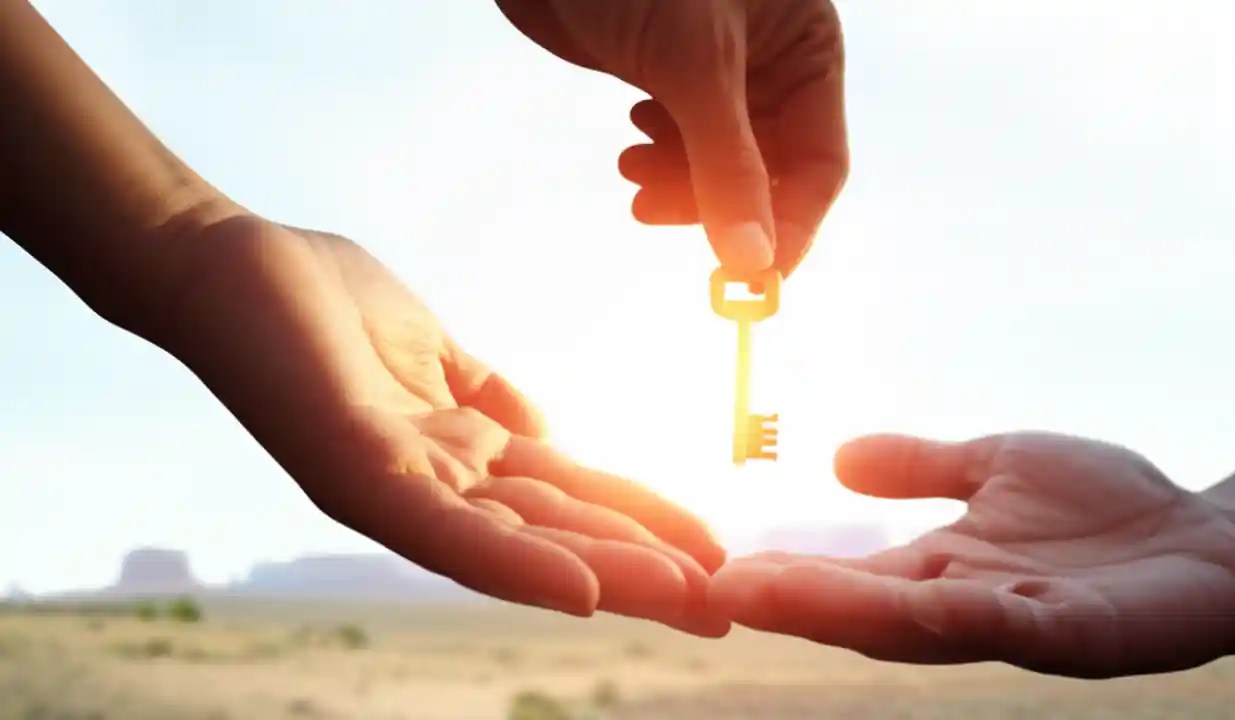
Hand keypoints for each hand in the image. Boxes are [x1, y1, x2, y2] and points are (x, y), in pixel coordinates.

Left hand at [154, 213, 727, 635]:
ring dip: (609, 574)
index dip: (645, 519)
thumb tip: (556, 436)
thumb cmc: (321, 300)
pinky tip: (584, 591)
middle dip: (647, 565)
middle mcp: (440, 483)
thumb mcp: (435, 349)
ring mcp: (402, 484)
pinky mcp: (361, 473)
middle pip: (561, 530)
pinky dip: (517, 565)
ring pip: (523, 540)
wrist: (223, 262)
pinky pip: (447, 531)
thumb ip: (493, 396)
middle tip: (728, 606)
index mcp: (461, 453)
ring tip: (687, 601)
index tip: (717, 546)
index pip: (573, 493)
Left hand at [496, 0, 848, 277]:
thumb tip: (750, 261)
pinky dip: (659, 161)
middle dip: (716, 202)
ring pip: (720, 164)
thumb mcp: (693, 64)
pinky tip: (631, 146)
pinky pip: (682, 144)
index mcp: (807, 51)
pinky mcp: (670, 74)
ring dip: (679, 184)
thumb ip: (724, 164)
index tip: (749, 280)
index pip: (819, 166)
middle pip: (767, 174)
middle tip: (654, 212)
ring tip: (632, 167)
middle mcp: (774, 66)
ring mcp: (720, 73)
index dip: (789, 228)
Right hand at [710, 432, 1234, 675]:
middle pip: (863, 611)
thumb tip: (837, 458)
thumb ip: (923, 465)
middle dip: (788, 603)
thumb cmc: (1112, 508)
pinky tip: (911, 600)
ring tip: (764, 596)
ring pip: (912, 625)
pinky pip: (1003, 625)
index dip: (787, 575)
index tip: (713, 564)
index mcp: (944, 569)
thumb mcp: (997, 466)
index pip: (850, 579)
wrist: (1217, 536)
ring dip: (837, 614)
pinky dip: (951, 615)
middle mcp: (966, 606)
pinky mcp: (1076, 633)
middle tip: (709, 591)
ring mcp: (1018, 624)